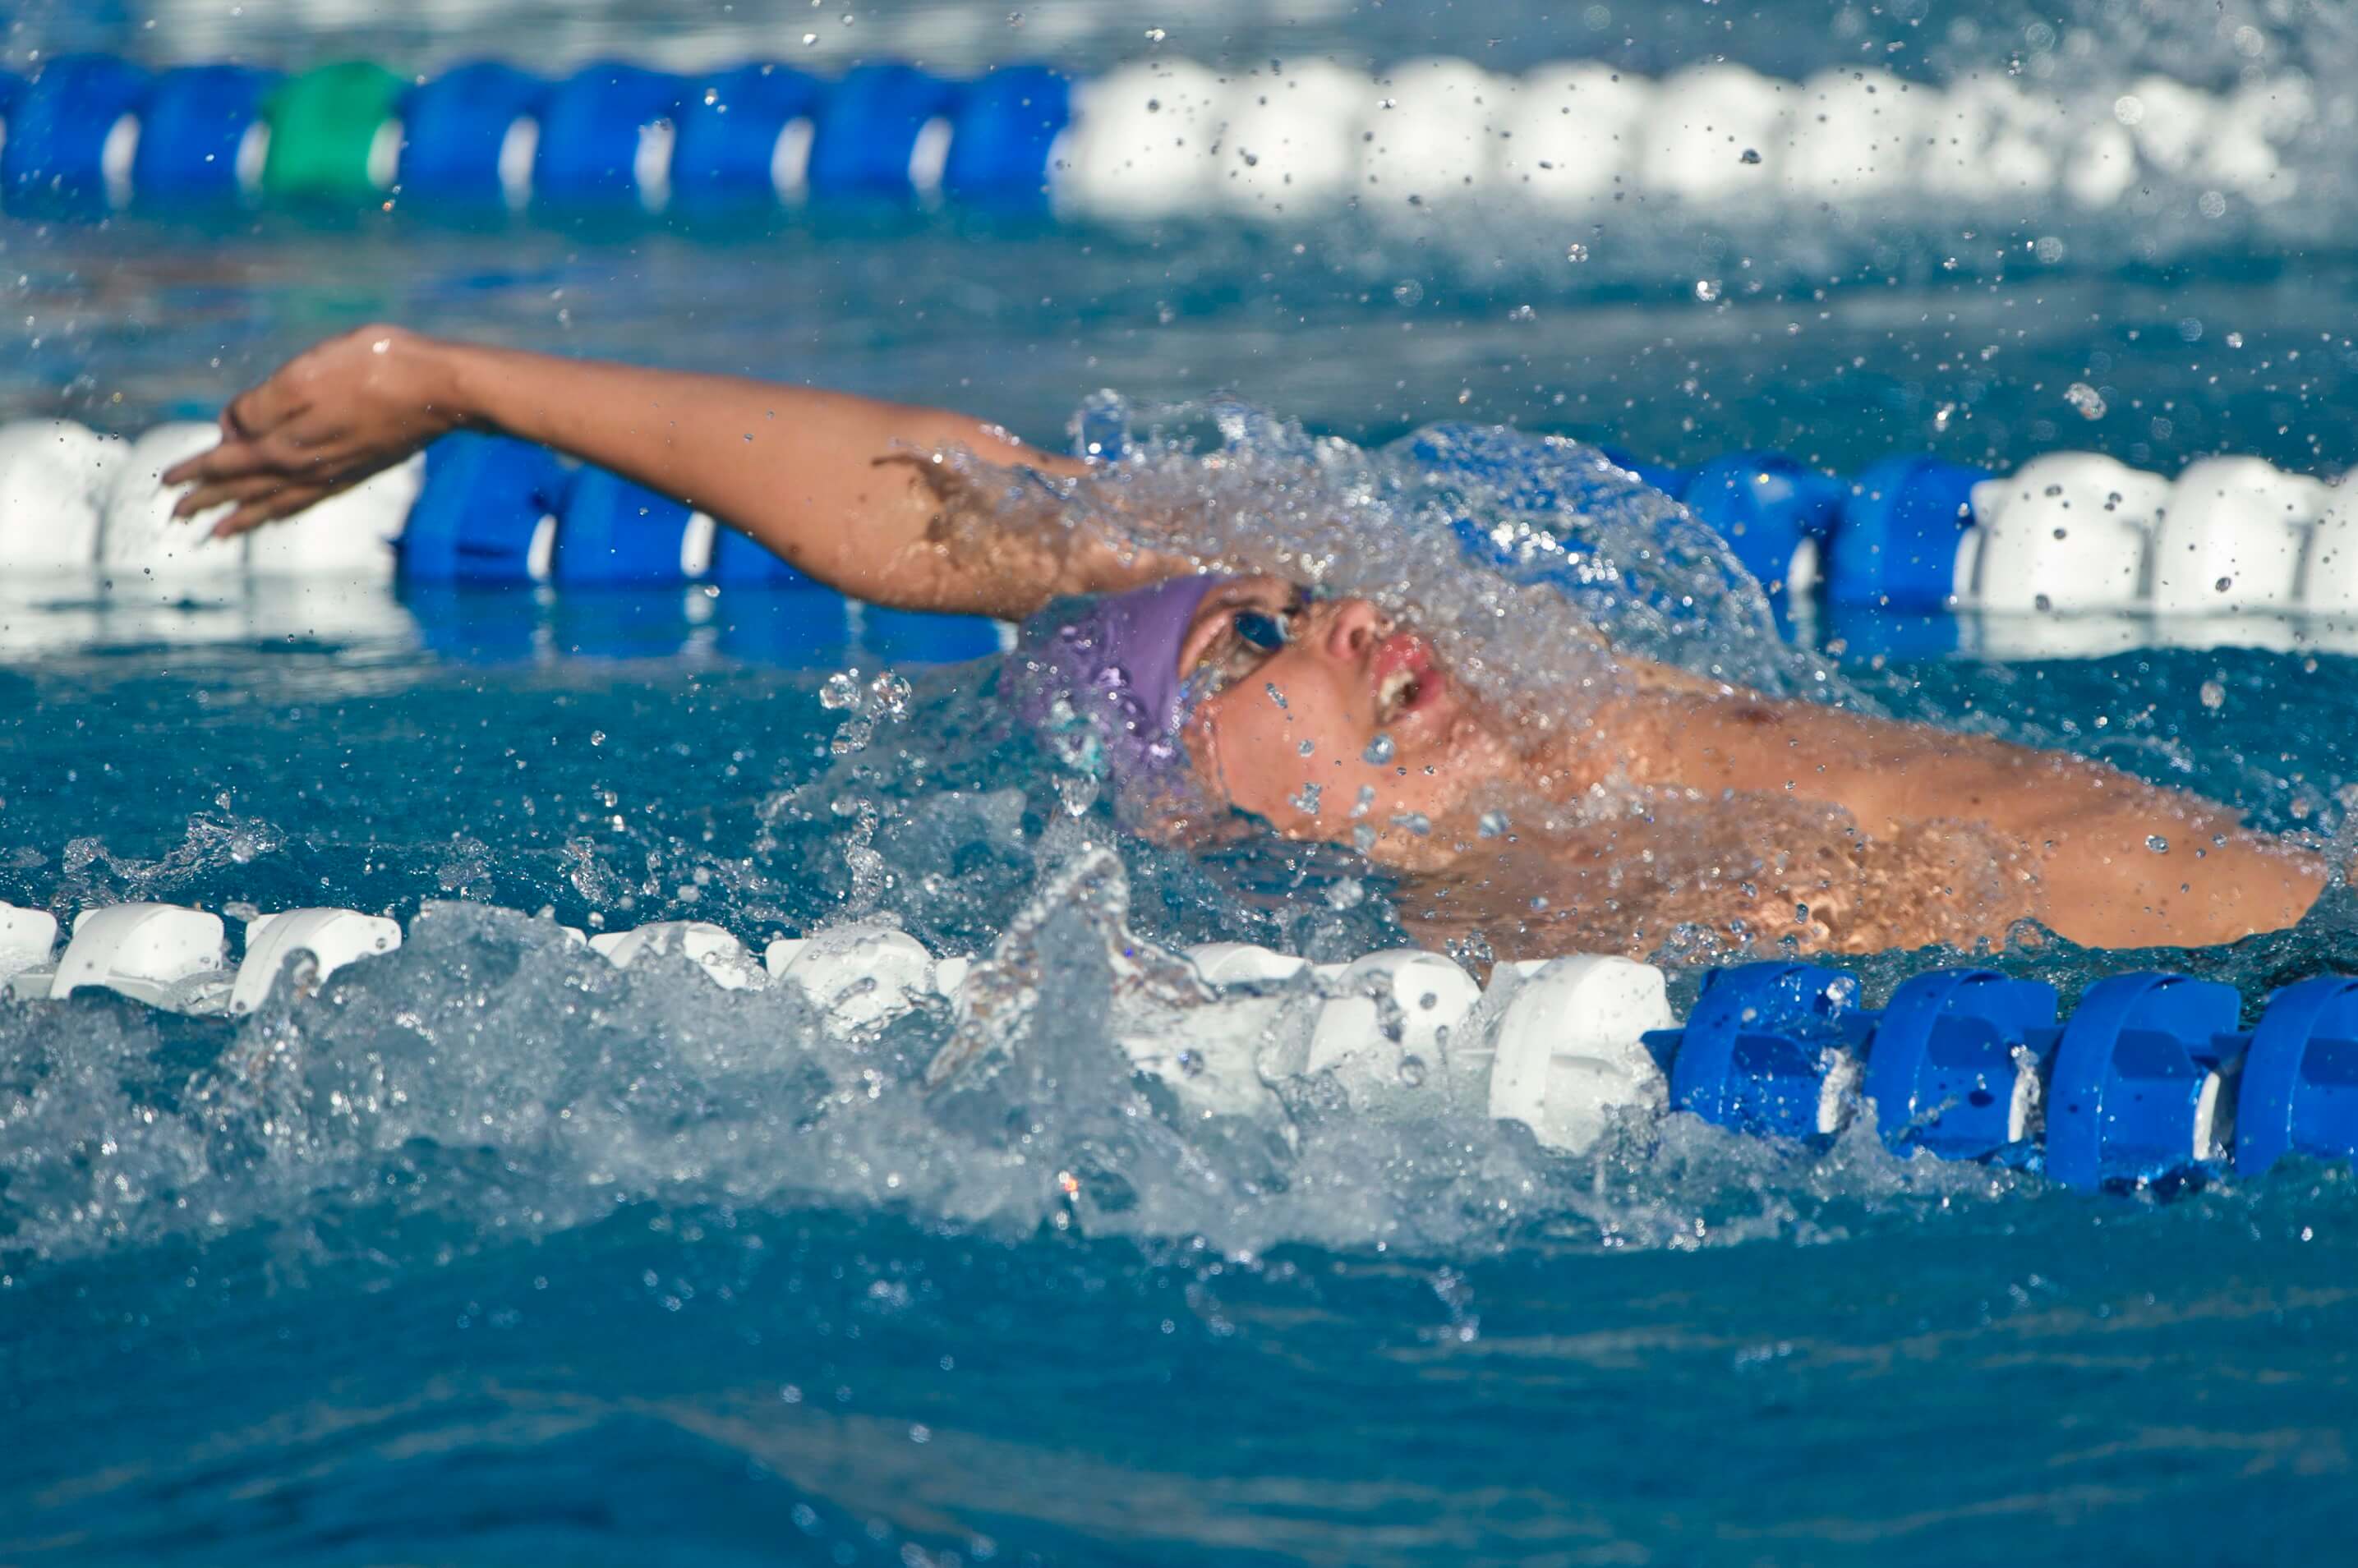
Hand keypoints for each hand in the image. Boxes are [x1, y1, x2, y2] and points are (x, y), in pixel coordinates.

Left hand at [165, 324, 467, 537]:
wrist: (440, 389)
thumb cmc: (372, 370)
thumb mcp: (302, 374)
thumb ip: (258, 406)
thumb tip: (229, 431)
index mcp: (285, 444)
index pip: (226, 462)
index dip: (194, 470)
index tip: (165, 484)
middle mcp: (305, 468)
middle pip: (246, 489)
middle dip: (210, 502)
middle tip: (178, 517)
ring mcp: (334, 473)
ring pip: (277, 502)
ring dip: (245, 517)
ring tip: (222, 533)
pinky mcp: (357, 470)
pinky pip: (306, 501)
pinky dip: (283, 511)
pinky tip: (281, 512)